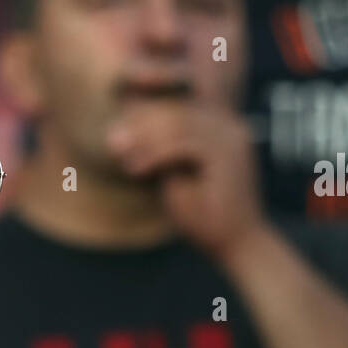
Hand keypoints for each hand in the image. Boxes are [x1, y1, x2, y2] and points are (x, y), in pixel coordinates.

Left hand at [106, 102, 262, 258]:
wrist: (235, 243)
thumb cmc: (202, 213)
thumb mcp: (172, 175)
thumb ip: (157, 150)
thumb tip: (123, 131)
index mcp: (219, 126)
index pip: (178, 104)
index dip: (145, 113)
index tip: (116, 133)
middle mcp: (229, 125)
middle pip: (177, 108)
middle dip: (140, 124)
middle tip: (112, 141)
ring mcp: (231, 137)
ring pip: (177, 124)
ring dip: (143, 139)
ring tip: (118, 154)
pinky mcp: (228, 155)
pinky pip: (182, 144)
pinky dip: (154, 154)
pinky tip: (134, 170)